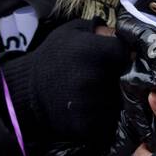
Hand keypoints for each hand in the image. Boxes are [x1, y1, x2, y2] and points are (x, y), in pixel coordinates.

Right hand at [3, 19, 129, 146]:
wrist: (26, 91)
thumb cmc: (52, 57)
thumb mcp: (73, 31)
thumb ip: (101, 30)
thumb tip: (125, 35)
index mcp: (94, 52)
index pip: (127, 53)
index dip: (125, 55)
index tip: (120, 58)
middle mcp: (95, 78)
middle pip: (129, 79)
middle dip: (124, 77)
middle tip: (112, 76)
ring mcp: (92, 104)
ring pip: (121, 101)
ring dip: (116, 97)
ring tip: (100, 91)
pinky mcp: (89, 125)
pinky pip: (110, 120)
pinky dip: (105, 115)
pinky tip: (93, 106)